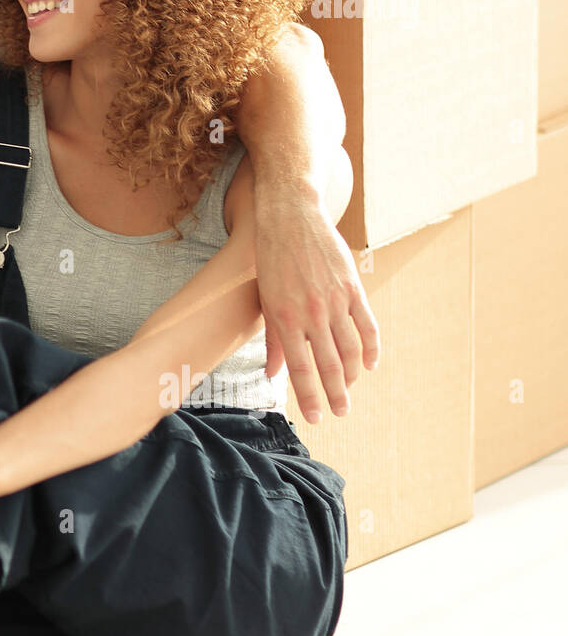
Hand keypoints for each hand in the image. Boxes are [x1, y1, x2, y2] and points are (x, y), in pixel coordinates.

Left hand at [255, 189, 379, 422]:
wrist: (290, 216)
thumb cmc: (271, 259)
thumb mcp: (263, 299)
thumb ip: (271, 338)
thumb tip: (272, 372)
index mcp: (284, 318)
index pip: (300, 369)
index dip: (309, 397)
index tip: (316, 418)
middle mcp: (312, 313)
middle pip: (330, 365)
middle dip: (336, 394)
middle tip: (341, 413)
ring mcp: (335, 300)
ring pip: (351, 349)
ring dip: (352, 375)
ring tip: (350, 391)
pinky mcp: (352, 287)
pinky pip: (367, 325)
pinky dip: (371, 348)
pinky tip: (368, 364)